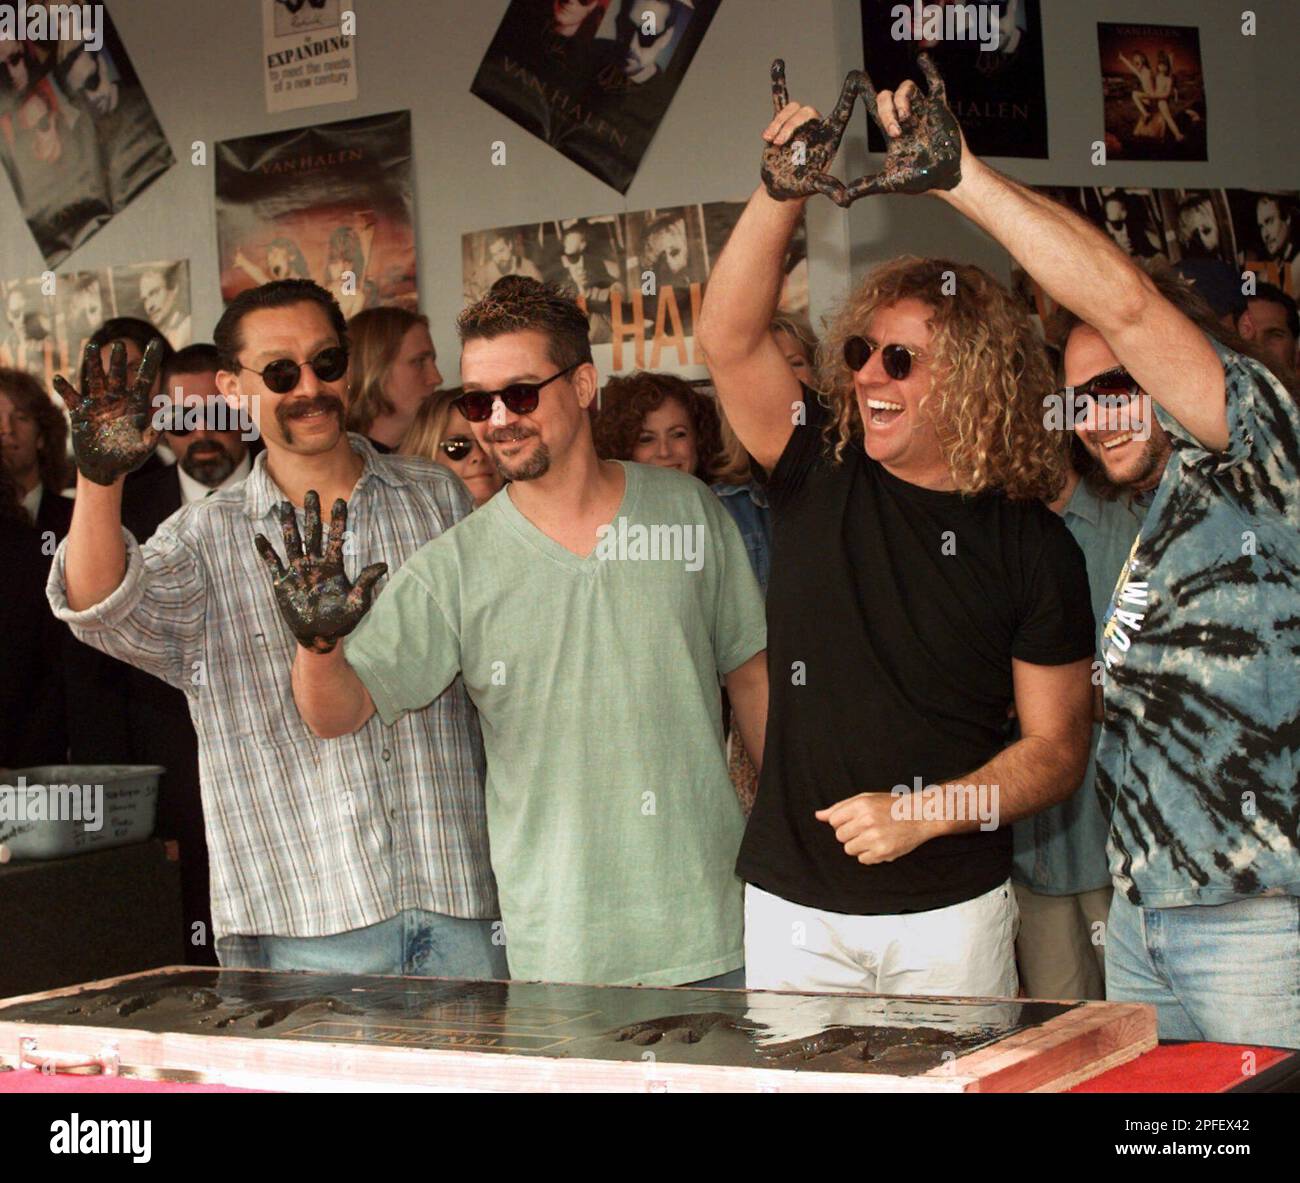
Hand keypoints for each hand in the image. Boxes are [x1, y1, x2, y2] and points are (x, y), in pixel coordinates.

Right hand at [54, 340, 162, 485]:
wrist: (105, 469)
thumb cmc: (128, 458)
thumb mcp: (145, 446)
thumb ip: (156, 431)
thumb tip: (169, 416)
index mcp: (135, 405)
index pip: (145, 379)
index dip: (150, 361)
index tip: (155, 343)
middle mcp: (116, 400)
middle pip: (118, 375)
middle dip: (118, 360)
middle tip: (120, 345)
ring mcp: (97, 404)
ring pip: (95, 379)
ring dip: (93, 364)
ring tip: (92, 346)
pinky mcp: (79, 413)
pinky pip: (71, 397)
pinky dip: (65, 389)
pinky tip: (59, 379)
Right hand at [254, 491, 387, 653]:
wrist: (320, 636)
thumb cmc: (342, 620)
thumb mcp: (357, 603)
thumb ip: (366, 583)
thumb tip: (383, 565)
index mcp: (333, 567)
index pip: (336, 539)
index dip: (338, 521)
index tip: (340, 501)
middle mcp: (314, 564)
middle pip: (313, 533)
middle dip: (312, 513)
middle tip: (311, 492)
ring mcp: (298, 571)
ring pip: (292, 543)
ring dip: (289, 525)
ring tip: (285, 505)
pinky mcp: (282, 582)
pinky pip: (273, 563)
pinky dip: (266, 551)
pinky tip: (260, 537)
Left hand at [760, 55, 963, 208]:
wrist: (947, 178)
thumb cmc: (921, 180)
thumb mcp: (889, 182)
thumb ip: (866, 186)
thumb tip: (843, 199)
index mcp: (892, 131)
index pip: (874, 108)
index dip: (864, 93)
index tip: (856, 79)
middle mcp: (906, 118)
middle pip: (886, 97)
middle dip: (886, 110)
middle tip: (895, 131)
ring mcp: (923, 111)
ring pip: (906, 89)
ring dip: (902, 101)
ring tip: (906, 120)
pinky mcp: (940, 108)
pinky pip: (935, 83)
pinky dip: (930, 70)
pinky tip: (922, 59)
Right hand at [760, 59, 857, 203]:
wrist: (781, 186)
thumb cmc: (801, 185)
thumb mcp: (814, 185)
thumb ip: (828, 187)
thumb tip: (844, 200)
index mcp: (828, 136)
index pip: (842, 112)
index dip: (849, 95)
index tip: (857, 76)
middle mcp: (815, 127)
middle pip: (807, 111)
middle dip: (790, 125)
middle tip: (780, 143)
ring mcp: (797, 124)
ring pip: (791, 110)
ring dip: (779, 123)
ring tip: (770, 141)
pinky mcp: (780, 125)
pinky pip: (780, 100)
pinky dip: (778, 84)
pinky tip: (778, 65)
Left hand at [815, 791, 937, 864]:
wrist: (920, 815)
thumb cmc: (891, 806)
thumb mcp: (866, 799)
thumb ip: (840, 807)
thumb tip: (818, 815)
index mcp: (861, 805)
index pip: (834, 821)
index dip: (842, 822)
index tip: (854, 821)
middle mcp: (866, 821)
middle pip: (840, 836)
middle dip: (850, 834)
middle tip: (866, 829)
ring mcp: (875, 837)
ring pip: (849, 849)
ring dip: (859, 846)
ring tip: (873, 837)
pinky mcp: (883, 852)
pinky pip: (863, 860)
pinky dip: (870, 855)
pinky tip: (880, 845)